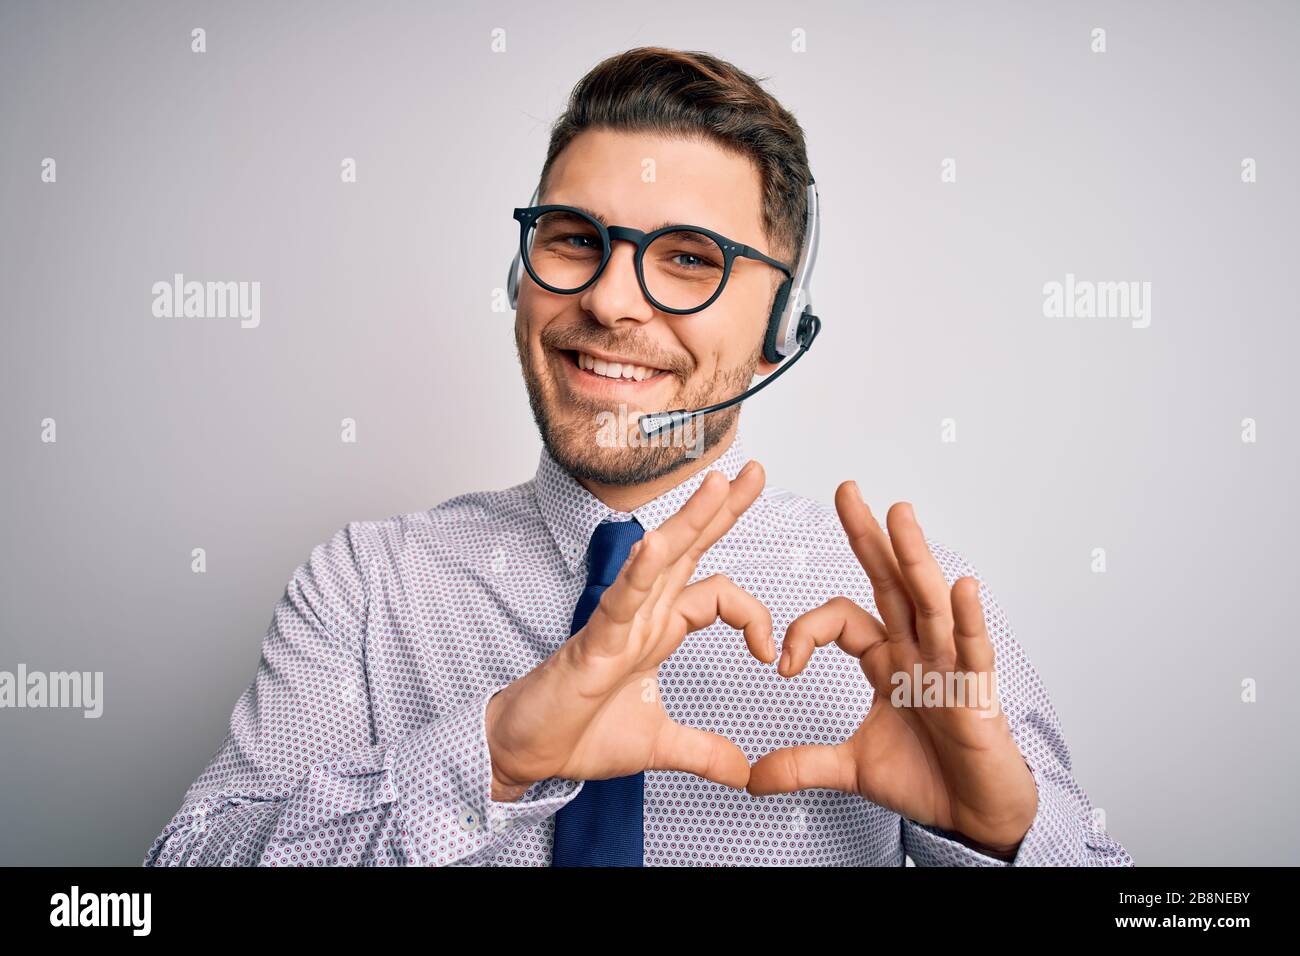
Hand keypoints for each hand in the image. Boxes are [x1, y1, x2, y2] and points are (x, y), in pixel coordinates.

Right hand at [485, 462, 772, 801]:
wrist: (528, 755)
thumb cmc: (580, 736)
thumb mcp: (658, 746)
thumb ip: (702, 752)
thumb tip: (743, 771)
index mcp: (658, 631)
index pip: (717, 596)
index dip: (755, 617)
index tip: (772, 658)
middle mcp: (642, 616)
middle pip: (690, 550)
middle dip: (723, 510)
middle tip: (756, 471)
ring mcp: (618, 624)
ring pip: (659, 561)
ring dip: (690, 520)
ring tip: (719, 483)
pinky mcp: (594, 642)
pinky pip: (620, 599)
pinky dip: (637, 572)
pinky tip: (653, 543)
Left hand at [747, 482, 1037, 856]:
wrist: (974, 814)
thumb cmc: (927, 777)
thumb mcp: (853, 769)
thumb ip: (804, 764)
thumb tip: (752, 778)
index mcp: (886, 659)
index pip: (841, 620)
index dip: (807, 632)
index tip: (780, 664)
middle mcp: (917, 650)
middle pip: (889, 583)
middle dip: (868, 537)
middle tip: (845, 489)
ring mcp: (949, 665)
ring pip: (929, 603)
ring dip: (915, 558)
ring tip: (900, 514)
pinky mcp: (977, 692)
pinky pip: (972, 650)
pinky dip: (968, 620)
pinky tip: (963, 587)